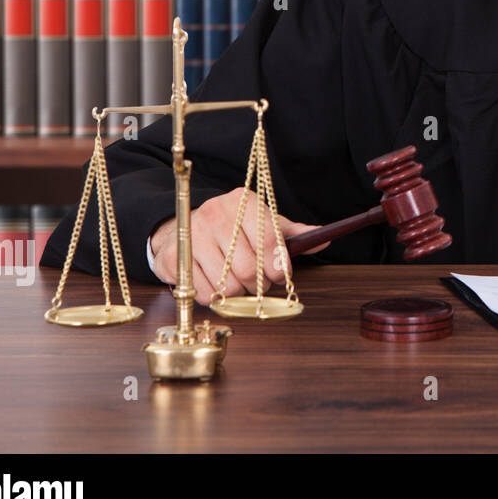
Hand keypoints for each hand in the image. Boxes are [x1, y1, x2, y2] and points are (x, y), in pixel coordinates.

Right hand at [149, 187, 328, 303]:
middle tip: (258, 280)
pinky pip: (203, 293)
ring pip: (226, 285)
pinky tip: (214, 281)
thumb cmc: (232, 228)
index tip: (283, 274)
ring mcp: (192, 235)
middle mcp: (216, 214)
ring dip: (237, 292)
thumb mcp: (263, 223)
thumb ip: (291, 234)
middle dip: (258, 283)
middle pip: (248, 269)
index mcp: (243, 202)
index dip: (280, 265)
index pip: (269, 239)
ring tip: (236, 280)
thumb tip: (324, 239)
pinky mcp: (173, 257)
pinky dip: (214, 296)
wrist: (183, 226)